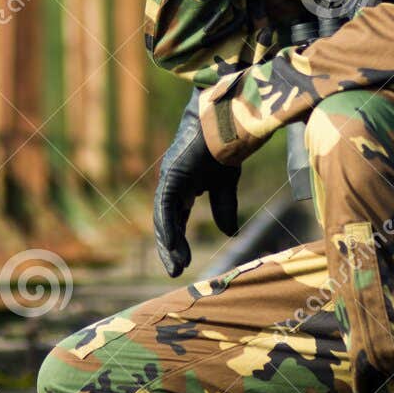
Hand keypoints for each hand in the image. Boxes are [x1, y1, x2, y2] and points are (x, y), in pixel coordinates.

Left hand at [153, 91, 241, 276]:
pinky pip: (166, 205)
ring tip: (175, 265)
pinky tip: (171, 244)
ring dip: (168, 243)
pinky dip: (168, 226)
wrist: (227, 120)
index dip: (178, 242)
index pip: (176, 220)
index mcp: (183, 187)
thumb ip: (224, 208)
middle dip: (170, 248)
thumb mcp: (226, 185)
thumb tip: (229, 234)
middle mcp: (172, 185)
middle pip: (166, 222)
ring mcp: (169, 178)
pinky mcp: (171, 173)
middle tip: (175, 272)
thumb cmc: (225, 146)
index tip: (183, 264)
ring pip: (164, 217)